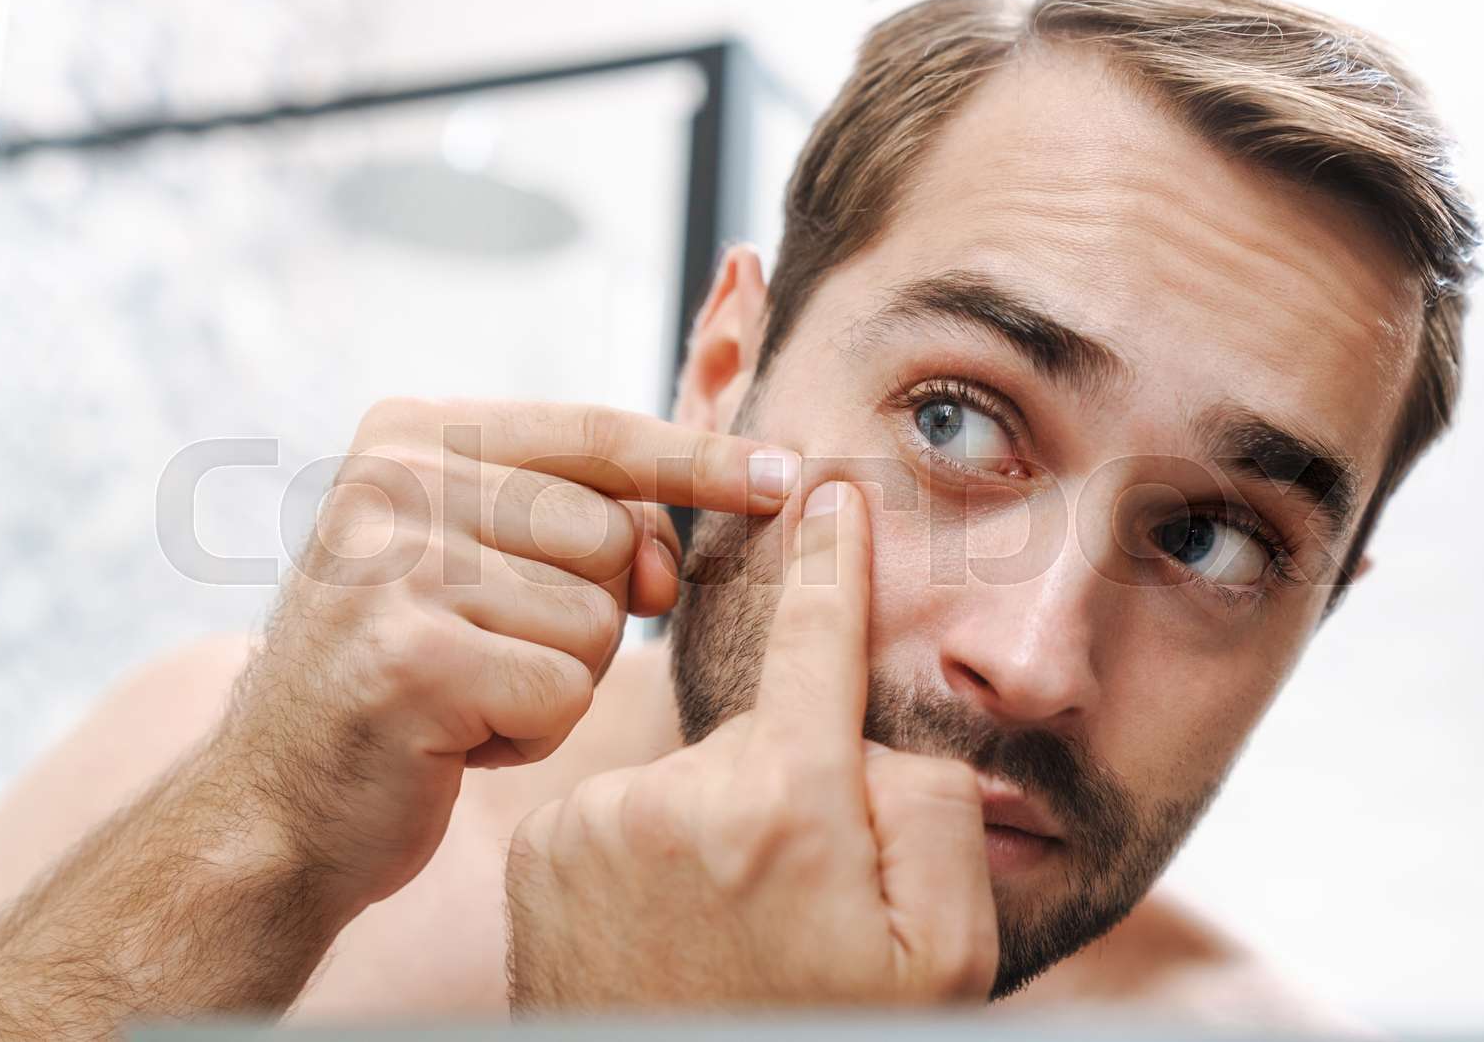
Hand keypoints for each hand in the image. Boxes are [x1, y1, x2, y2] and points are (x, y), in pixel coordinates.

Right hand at [213, 398, 798, 914]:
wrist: (276, 804)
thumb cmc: (409, 675)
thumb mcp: (477, 558)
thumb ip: (579, 515)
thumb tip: (714, 518)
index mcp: (412, 434)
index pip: (600, 431)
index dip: (703, 460)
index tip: (785, 473)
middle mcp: (393, 479)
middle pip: (615, 534)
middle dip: (596, 613)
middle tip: (499, 649)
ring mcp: (393, 563)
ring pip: (600, 617)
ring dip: (560, 677)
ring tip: (471, 691)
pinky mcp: (409, 654)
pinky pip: (564, 688)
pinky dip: (533, 732)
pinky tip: (458, 738)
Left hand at [505, 481, 998, 1010]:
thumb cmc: (820, 1036)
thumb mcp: (940, 952)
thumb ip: (933, 814)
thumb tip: (874, 738)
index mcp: (787, 805)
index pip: (815, 643)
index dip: (832, 563)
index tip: (830, 495)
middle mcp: (674, 795)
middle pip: (761, 732)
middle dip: (791, 783)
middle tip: (799, 893)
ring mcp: (594, 821)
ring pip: (692, 774)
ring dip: (718, 823)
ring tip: (724, 927)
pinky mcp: (543, 850)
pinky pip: (623, 809)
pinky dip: (651, 846)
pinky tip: (664, 927)